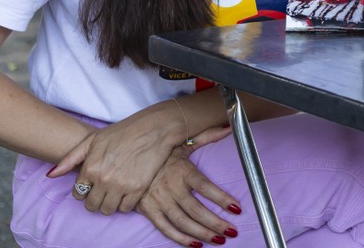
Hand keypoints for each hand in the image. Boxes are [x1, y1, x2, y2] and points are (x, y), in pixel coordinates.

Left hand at [48, 102, 186, 214]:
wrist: (154, 129)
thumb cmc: (123, 131)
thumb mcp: (93, 139)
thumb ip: (70, 158)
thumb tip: (51, 175)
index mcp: (90, 167)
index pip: (78, 194)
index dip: (84, 190)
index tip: (92, 185)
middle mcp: (103, 179)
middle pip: (91, 205)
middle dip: (95, 200)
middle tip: (103, 190)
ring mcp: (121, 186)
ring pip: (107, 210)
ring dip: (109, 204)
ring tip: (114, 193)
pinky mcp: (138, 189)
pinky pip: (126, 209)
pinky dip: (125, 203)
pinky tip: (126, 192)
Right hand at [138, 129, 241, 246]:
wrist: (127, 160)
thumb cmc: (161, 153)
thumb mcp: (182, 143)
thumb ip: (207, 136)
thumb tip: (227, 127)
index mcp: (182, 170)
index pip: (205, 186)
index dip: (221, 198)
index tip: (236, 208)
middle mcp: (171, 187)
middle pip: (196, 209)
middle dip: (215, 222)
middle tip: (232, 231)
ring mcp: (158, 200)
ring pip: (183, 222)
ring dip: (202, 233)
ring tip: (219, 240)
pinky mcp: (148, 211)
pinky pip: (166, 228)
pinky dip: (181, 239)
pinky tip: (196, 244)